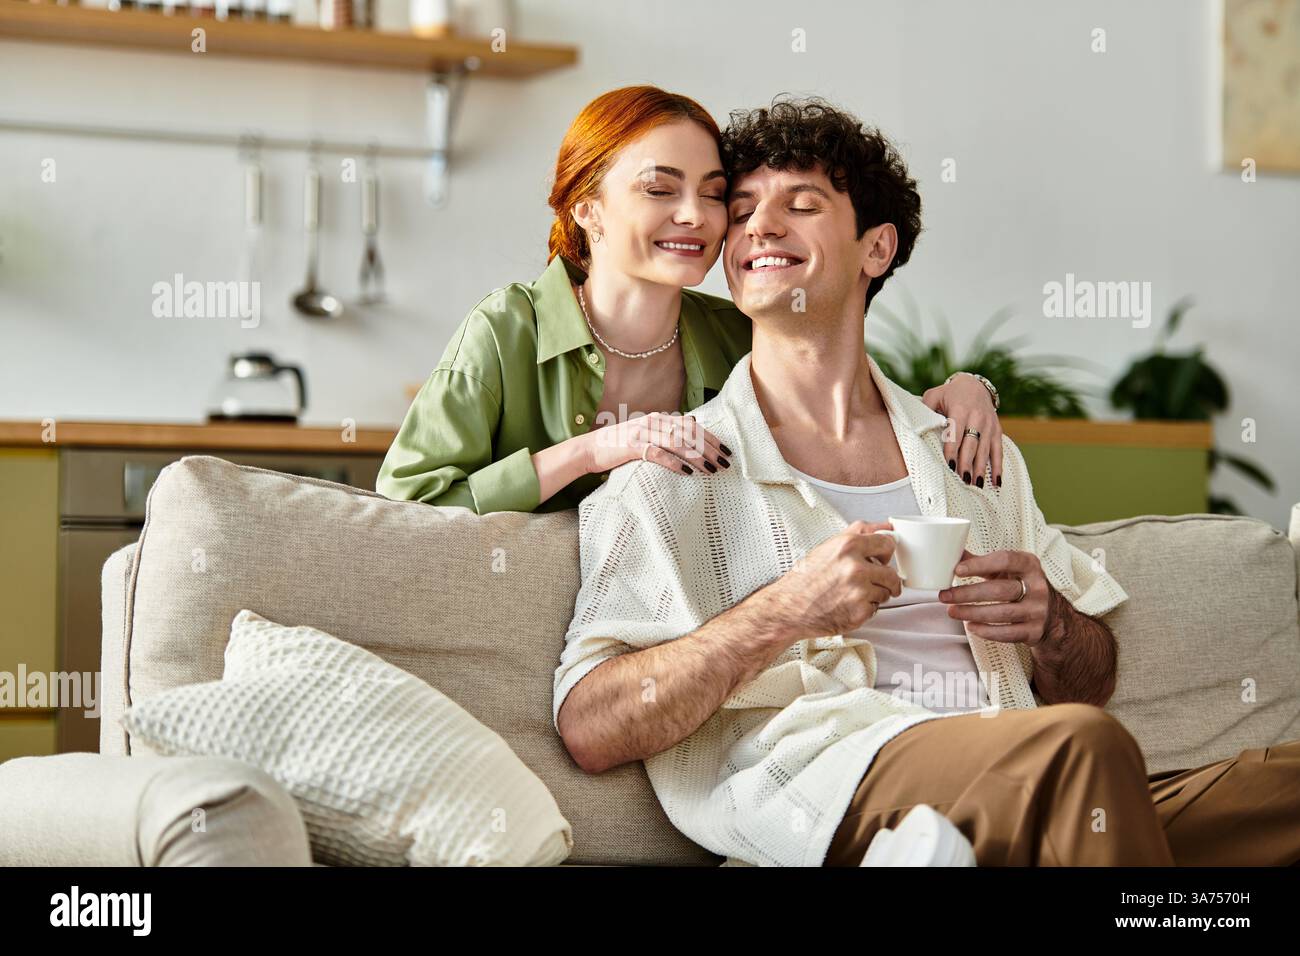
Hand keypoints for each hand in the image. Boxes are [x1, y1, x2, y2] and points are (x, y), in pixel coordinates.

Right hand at [584, 411, 731, 476]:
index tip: (726, 450)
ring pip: (678, 442)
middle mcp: (653, 422)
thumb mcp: (646, 433)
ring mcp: (642, 433)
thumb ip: (667, 430)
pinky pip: (658, 454)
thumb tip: (692, 423)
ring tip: (711, 470)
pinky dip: (674, 463)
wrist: (590, 449)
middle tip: (724, 463)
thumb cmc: (620, 445)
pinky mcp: (632, 447)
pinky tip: (687, 473)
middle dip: (710, 448)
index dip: (711, 437)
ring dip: (697, 456)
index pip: (692, 425)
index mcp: (659, 418)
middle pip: (689, 433)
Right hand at [755, 521, 901, 640]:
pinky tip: (848, 605)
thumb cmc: (804, 580)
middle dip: (884, 579)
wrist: (789, 608)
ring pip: (885, 593)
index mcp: (848, 546)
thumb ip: (858, 533)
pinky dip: (865, 609)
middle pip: (891, 573)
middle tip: (870, 581)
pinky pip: (876, 609)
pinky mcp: (860, 612)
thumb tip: (884, 527)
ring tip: (853, 594)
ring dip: (874, 595)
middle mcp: (855, 568)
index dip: (886, 553)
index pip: (887, 543)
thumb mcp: (827, 547)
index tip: (884, 558)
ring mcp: (859, 591)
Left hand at [921, 373, 1002, 488]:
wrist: (975, 385)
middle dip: (967, 464)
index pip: (955, 434)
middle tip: (963, 482)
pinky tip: (996, 482)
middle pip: (972, 444)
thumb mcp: (934, 395)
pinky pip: (998, 450)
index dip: (952, 451)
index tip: (949, 467)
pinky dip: (998, 467)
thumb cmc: (949, 394)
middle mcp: (977, 417)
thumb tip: (914, 427)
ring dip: (981, 469)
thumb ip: (925, 410)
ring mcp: (989, 424)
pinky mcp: (997, 430)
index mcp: (960, 409)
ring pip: (985, 450)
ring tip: (976, 486)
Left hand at [937, 548, 1050, 647]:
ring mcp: (1037, 610)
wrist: (1053, 616)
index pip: (1005, 560)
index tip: (957, 570)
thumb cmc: (1022, 585)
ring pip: (1002, 613)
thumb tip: (951, 553)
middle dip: (968, 593)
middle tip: (945, 596)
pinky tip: (970, 626)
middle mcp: (1037, 587)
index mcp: (1029, 565)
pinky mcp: (1034, 631)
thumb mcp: (1008, 570)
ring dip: (972, 613)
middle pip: (999, 590)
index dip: (980, 564)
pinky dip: (987, 631)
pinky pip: (1008, 633)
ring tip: (952, 611)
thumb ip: (981, 562)